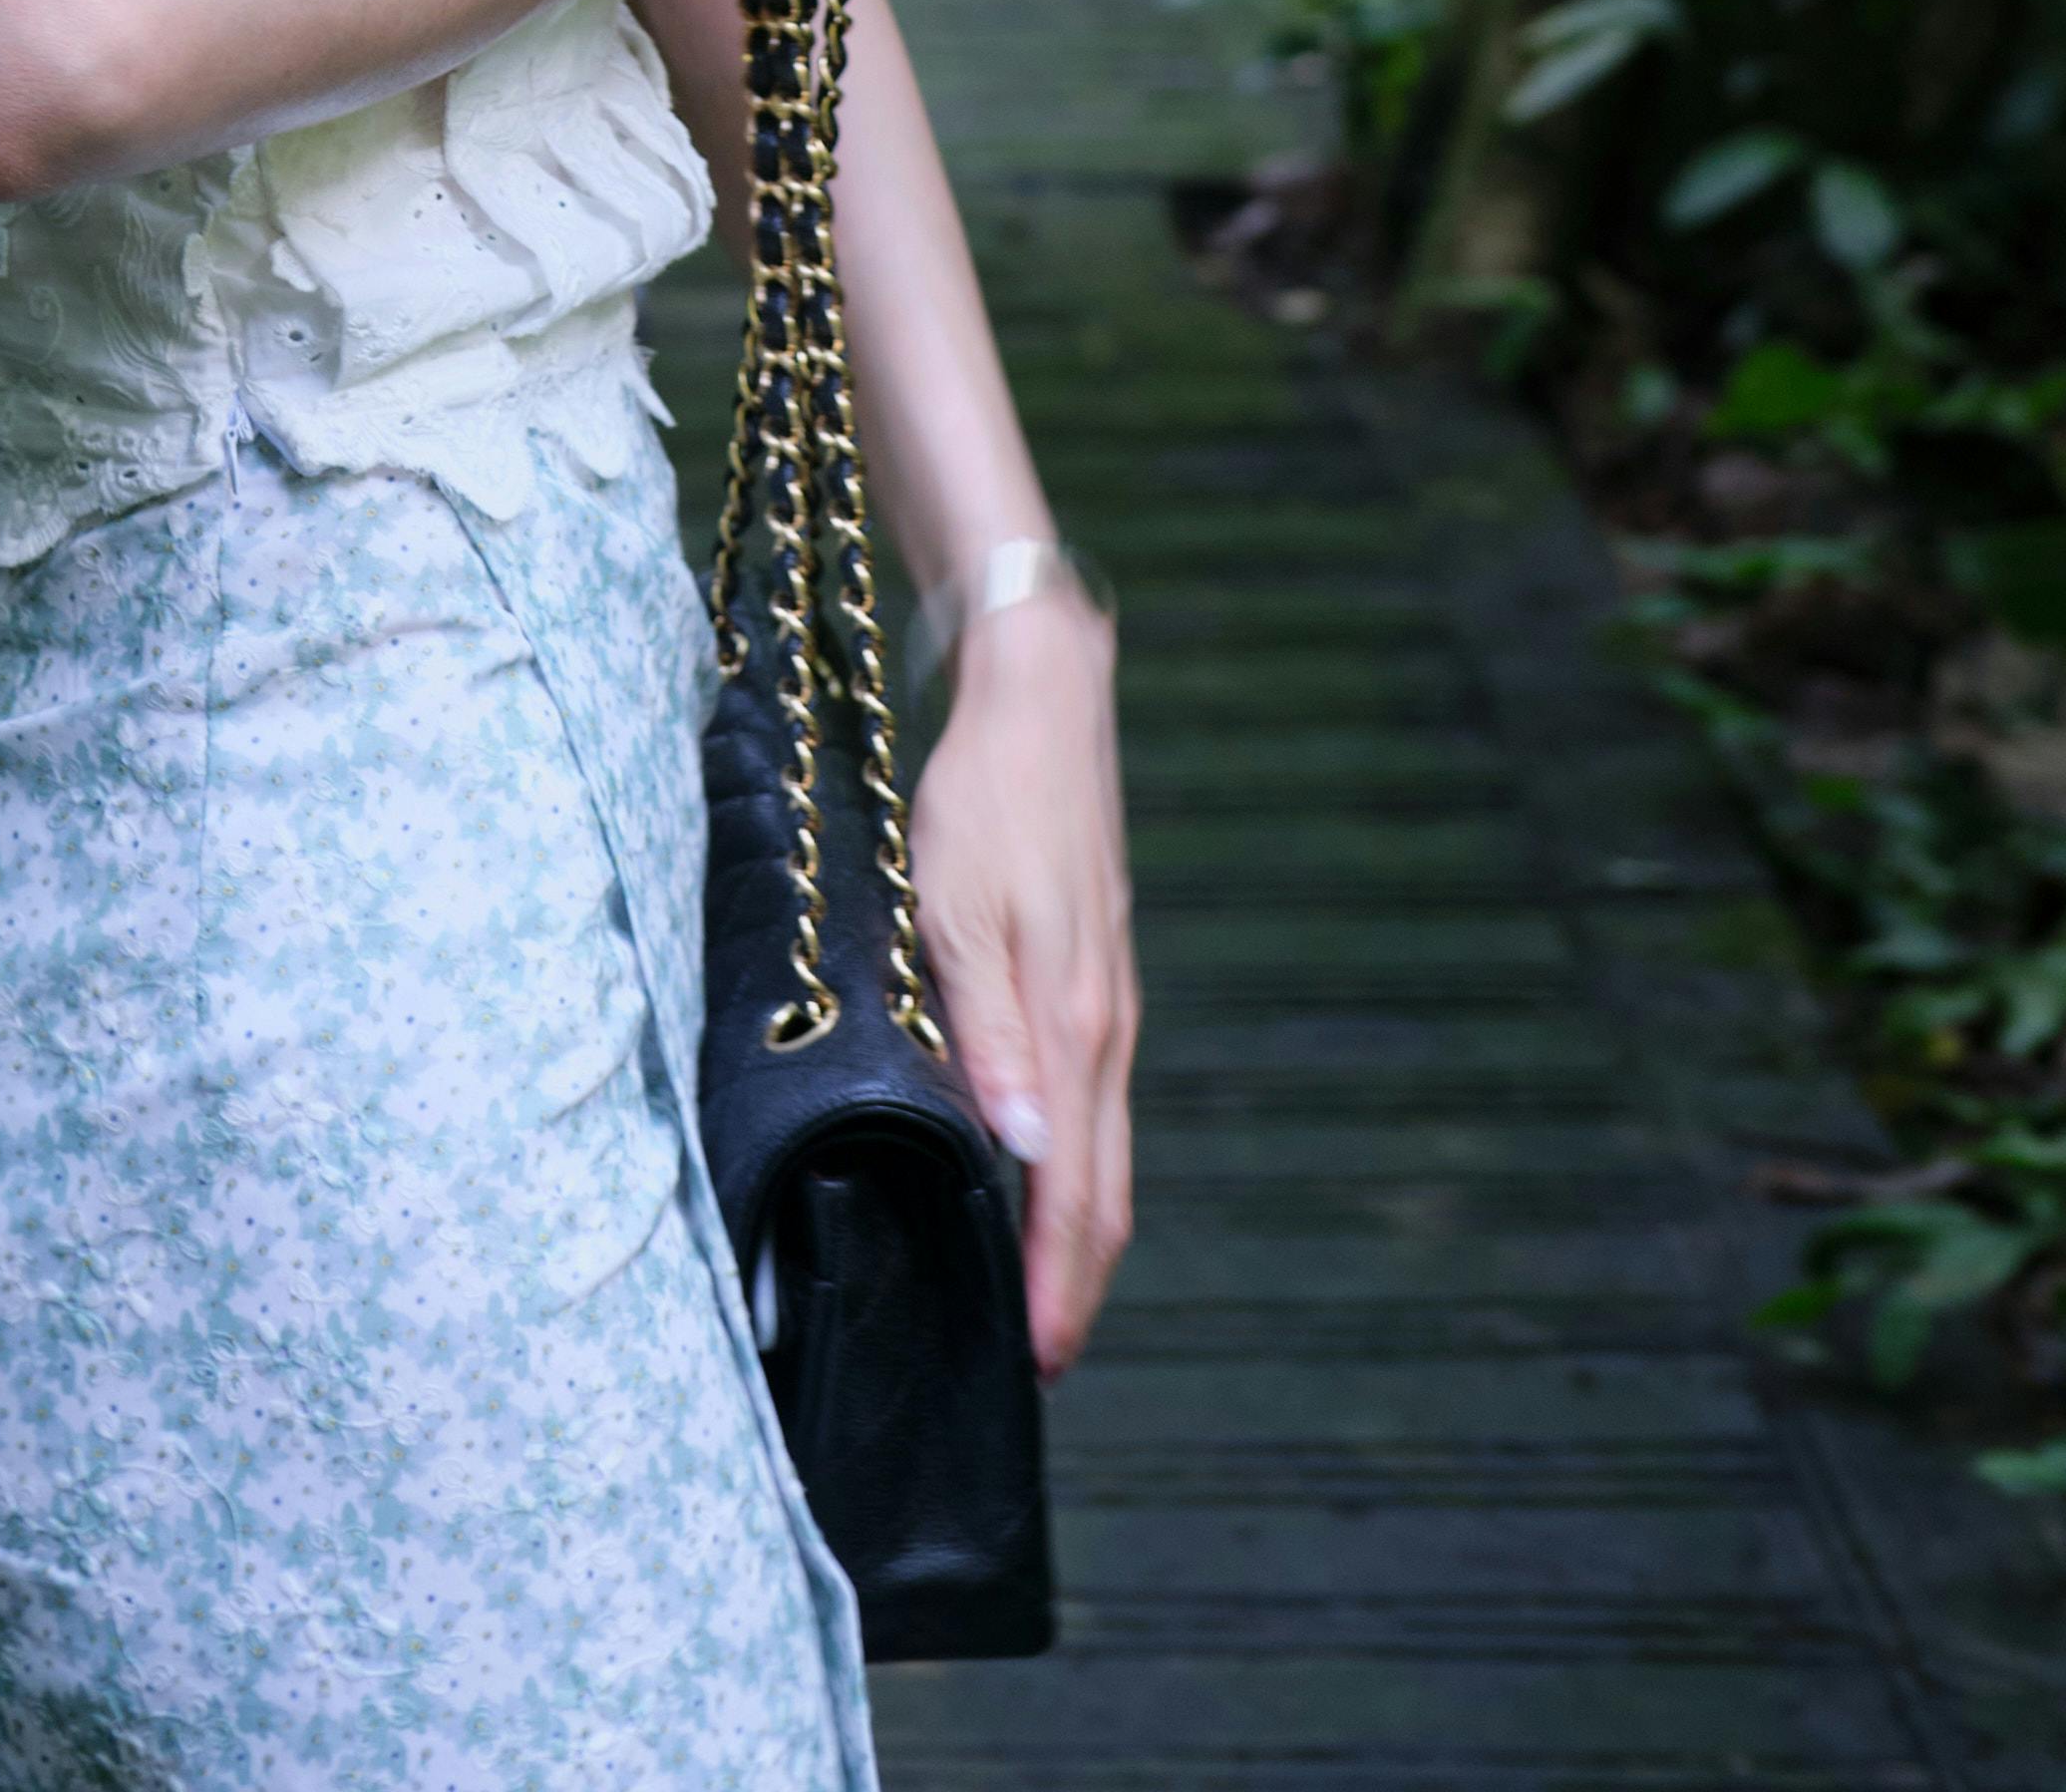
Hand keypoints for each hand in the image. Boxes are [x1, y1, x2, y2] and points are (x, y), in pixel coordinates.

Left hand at [911, 591, 1135, 1372]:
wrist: (1044, 703)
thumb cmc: (987, 800)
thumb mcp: (956, 910)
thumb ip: (985, 1032)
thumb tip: (1019, 1149)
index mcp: (1072, 1025)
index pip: (1076, 1192)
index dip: (1060, 1285)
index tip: (1040, 1361)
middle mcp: (1104, 1029)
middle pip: (1106, 1192)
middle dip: (1079, 1283)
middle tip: (1041, 1358)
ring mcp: (1108, 1005)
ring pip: (1104, 1151)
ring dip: (1078, 1230)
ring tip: (1037, 1291)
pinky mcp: (1098, 979)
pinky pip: (1097, 1104)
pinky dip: (1078, 1167)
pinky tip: (1041, 1177)